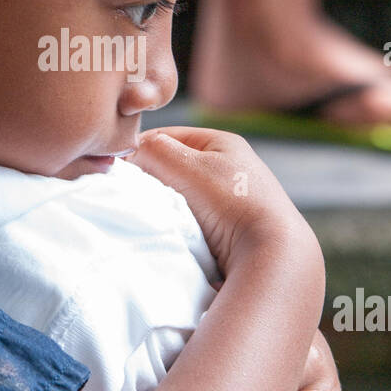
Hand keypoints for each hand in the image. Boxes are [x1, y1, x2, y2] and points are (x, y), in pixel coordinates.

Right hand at [129, 125, 318, 277]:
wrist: (272, 255)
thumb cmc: (231, 203)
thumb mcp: (186, 166)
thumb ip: (152, 150)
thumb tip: (131, 154)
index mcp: (223, 142)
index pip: (166, 136)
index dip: (139, 150)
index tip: (118, 171)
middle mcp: (231, 166)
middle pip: (173, 166)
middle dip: (152, 179)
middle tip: (134, 195)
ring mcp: (234, 198)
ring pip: (181, 195)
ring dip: (166, 205)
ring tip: (156, 216)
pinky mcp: (234, 228)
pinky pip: (194, 220)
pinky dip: (181, 225)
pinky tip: (177, 234)